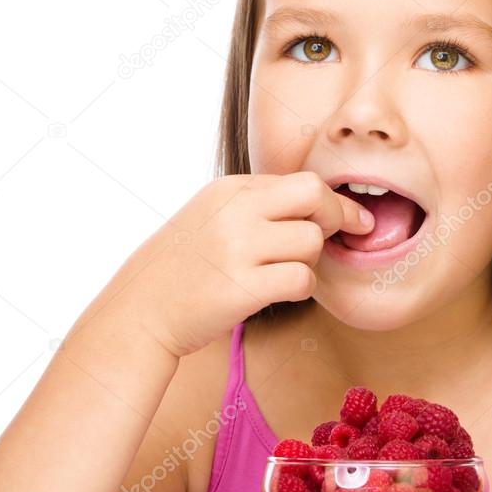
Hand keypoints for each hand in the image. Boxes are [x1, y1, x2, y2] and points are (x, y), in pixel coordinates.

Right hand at [103, 171, 373, 357]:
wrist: (140, 310)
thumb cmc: (182, 268)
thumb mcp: (211, 217)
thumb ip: (257, 205)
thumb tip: (319, 205)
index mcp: (229, 190)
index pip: (302, 181)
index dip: (332, 201)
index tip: (351, 218)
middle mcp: (234, 212)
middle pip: (314, 195)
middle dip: (335, 216)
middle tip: (333, 238)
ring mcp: (237, 249)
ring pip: (311, 242)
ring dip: (309, 261)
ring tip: (283, 271)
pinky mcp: (242, 287)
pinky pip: (301, 280)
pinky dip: (301, 288)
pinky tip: (280, 291)